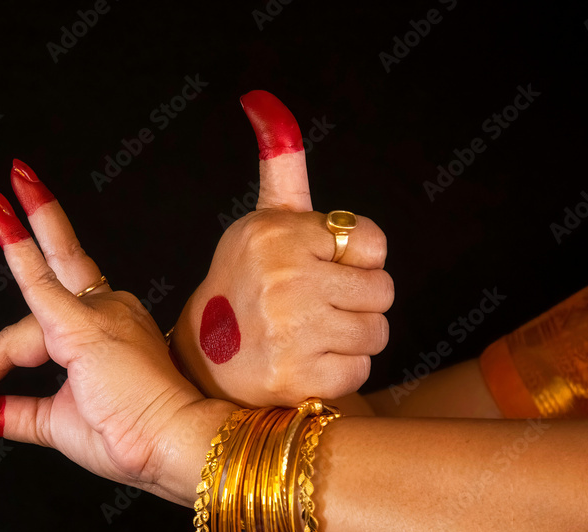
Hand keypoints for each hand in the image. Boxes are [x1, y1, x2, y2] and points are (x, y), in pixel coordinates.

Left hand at [0, 166, 234, 504]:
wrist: (174, 445)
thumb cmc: (134, 438)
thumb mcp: (51, 422)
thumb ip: (2, 410)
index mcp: (110, 333)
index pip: (43, 325)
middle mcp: (110, 312)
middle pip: (61, 266)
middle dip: (43, 221)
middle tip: (18, 179)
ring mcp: (100, 312)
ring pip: (34, 294)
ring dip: (7, 269)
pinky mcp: (84, 322)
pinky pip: (37, 285)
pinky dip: (14, 252)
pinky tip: (0, 216)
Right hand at [170, 91, 392, 406]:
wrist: (205, 358)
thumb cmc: (248, 283)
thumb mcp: (264, 220)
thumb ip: (282, 165)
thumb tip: (261, 99)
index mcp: (278, 232)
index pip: (374, 244)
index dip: (355, 261)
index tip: (319, 270)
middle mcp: (282, 277)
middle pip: (383, 290)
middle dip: (357, 302)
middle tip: (316, 309)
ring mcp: (290, 329)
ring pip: (376, 332)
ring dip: (352, 339)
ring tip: (310, 336)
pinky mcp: (297, 376)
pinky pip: (360, 370)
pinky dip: (340, 372)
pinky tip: (305, 364)